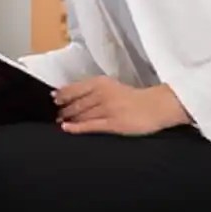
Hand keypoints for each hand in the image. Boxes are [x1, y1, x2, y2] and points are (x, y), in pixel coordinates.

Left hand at [53, 77, 189, 135]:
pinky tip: (67, 129)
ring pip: (81, 114)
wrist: (156, 106)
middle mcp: (102, 94)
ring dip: (68, 118)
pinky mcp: (113, 123)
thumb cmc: (134, 98)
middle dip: (64, 109)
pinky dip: (76, 127)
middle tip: (56, 114)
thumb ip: (95, 89)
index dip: (62, 94)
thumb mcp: (112, 87)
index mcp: (101, 82)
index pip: (75, 88)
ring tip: (60, 121)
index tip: (54, 98)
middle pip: (76, 103)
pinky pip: (90, 126)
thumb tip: (74, 96)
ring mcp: (107, 109)